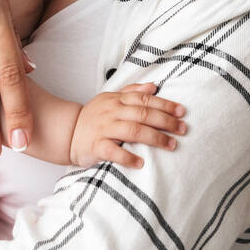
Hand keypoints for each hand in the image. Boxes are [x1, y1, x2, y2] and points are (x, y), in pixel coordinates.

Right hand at [68, 83, 186, 168]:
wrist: (67, 132)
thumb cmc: (94, 117)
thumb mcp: (110, 99)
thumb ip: (131, 92)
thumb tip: (153, 86)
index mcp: (117, 100)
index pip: (145, 99)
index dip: (165, 105)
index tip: (182, 112)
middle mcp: (112, 112)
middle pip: (143, 114)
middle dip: (166, 121)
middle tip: (182, 129)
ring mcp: (104, 129)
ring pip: (133, 131)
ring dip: (155, 138)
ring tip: (171, 145)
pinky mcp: (96, 146)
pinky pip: (113, 151)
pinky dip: (128, 158)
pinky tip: (141, 163)